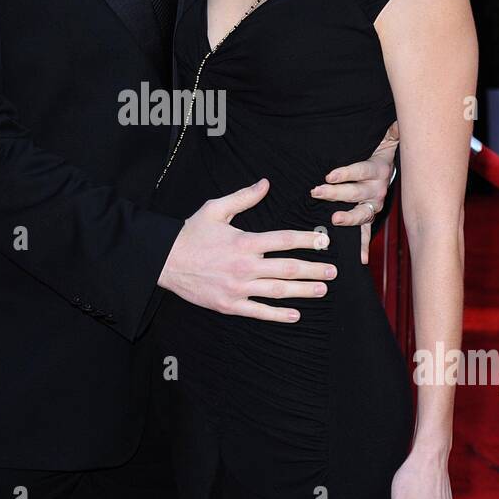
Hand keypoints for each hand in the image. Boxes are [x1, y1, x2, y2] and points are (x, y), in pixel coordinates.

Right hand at [158, 177, 336, 322]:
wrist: (164, 261)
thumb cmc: (191, 234)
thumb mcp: (215, 209)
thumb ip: (244, 197)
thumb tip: (266, 183)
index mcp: (244, 241)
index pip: (285, 240)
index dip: (308, 240)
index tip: (325, 241)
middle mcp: (245, 266)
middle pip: (288, 268)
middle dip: (314, 269)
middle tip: (333, 271)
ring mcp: (237, 288)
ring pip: (278, 291)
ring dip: (303, 291)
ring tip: (322, 289)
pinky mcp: (229, 305)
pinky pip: (258, 312)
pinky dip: (278, 315)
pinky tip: (295, 314)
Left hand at [310, 121, 397, 264]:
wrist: (388, 169)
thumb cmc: (378, 153)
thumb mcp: (384, 141)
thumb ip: (390, 133)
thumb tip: (397, 123)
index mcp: (377, 170)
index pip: (359, 171)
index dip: (345, 173)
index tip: (329, 174)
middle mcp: (377, 190)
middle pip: (355, 193)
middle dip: (335, 193)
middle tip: (317, 192)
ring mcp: (373, 206)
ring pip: (360, 214)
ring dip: (347, 218)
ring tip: (334, 220)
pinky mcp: (369, 217)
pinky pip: (366, 232)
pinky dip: (363, 246)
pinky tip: (359, 258)